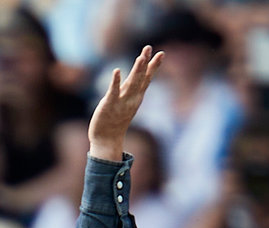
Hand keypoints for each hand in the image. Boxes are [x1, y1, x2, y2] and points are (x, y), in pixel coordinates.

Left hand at [89, 46, 163, 162]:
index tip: (161, 53)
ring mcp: (122, 101)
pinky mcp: (109, 104)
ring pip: (131, 83)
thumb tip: (139, 78)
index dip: (153, 66)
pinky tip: (117, 71)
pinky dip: (116, 81)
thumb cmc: (116, 119)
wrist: (107, 139)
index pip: (147, 78)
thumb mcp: (128, 102)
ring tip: (140, 57)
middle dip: (145, 63)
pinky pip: (114, 91)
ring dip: (136, 70)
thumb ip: (133, 90)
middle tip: (148, 48)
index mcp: (137, 96)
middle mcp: (132, 98)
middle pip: (141, 78)